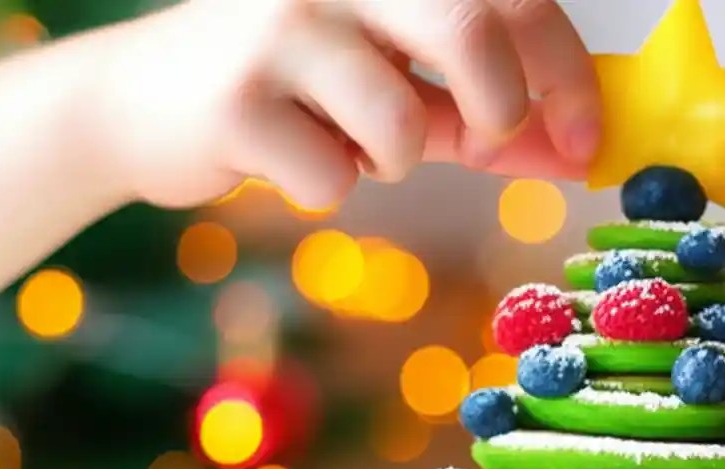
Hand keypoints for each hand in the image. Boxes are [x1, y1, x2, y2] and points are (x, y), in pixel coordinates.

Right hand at [96, 0, 599, 208]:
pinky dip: (330, 186)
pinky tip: (287, 155)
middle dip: (500, 106)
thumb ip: (478, 112)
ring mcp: (279, 26)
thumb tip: (570, 154)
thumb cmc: (293, 89)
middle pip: (470, 29)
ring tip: (348, 142)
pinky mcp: (236, 98)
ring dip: (397, 159)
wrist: (139, 104)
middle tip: (484, 141)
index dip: (565, 72)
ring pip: (401, 123)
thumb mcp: (395, 85)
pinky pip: (334, 177)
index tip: (586, 140)